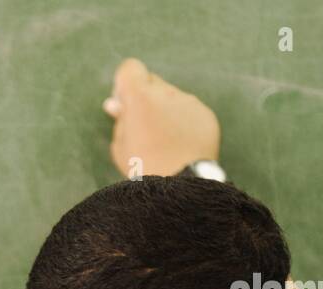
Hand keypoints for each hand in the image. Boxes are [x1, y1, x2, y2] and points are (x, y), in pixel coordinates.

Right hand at [104, 58, 219, 176]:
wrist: (181, 186)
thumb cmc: (142, 168)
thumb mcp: (119, 146)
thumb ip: (120, 120)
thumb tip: (116, 104)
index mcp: (140, 97)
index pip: (130, 68)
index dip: (125, 84)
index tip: (124, 103)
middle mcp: (166, 92)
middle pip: (152, 82)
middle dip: (146, 98)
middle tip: (143, 126)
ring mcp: (189, 102)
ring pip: (172, 97)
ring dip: (166, 110)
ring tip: (164, 141)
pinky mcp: (205, 114)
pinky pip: (189, 110)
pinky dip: (183, 122)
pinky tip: (180, 144)